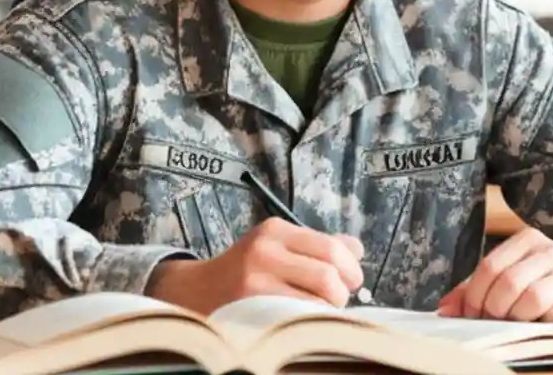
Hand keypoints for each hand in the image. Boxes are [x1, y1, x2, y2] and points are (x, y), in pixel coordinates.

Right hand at [146, 217, 364, 313]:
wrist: (196, 292)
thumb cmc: (245, 272)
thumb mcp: (276, 247)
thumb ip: (316, 245)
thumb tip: (356, 249)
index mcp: (275, 230)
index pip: (332, 247)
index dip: (352, 268)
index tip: (351, 281)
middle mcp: (265, 249)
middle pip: (329, 272)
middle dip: (343, 291)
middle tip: (338, 300)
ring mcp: (256, 279)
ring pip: (319, 297)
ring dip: (329, 309)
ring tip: (318, 311)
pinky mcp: (251, 305)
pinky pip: (299, 315)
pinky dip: (311, 321)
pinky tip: (303, 321)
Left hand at [436, 228, 552, 322]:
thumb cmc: (542, 286)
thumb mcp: (510, 278)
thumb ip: (475, 290)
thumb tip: (445, 309)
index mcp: (528, 240)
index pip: (490, 266)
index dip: (473, 294)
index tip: (470, 314)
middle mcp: (552, 251)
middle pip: (509, 281)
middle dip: (493, 308)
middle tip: (491, 322)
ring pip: (534, 297)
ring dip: (517, 318)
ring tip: (514, 325)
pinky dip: (542, 326)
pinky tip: (538, 328)